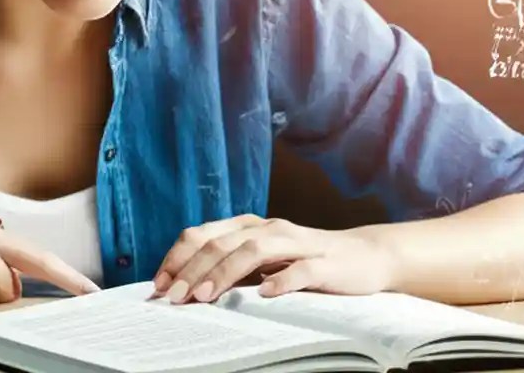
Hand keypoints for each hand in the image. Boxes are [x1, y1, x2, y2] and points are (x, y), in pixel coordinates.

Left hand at [151, 214, 395, 303]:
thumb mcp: (262, 262)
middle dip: (192, 270)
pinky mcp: (324, 264)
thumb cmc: (304, 262)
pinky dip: (281, 281)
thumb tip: (184, 289)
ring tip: (204, 296)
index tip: (158, 286)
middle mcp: (268, 229)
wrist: (365, 257)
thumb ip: (230, 269)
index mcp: (248, 226)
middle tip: (173, 297)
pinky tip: (265, 295)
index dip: (177, 258)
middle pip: (221, 242)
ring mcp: (296, 244)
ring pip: (252, 251)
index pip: (202, 235)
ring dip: (224, 273)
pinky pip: (299, 270)